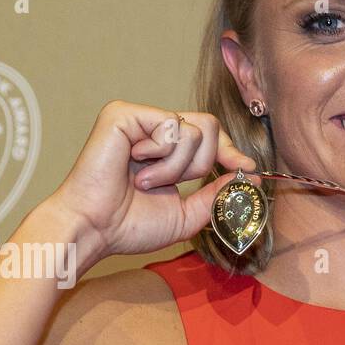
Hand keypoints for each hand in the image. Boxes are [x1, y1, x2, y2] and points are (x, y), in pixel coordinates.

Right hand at [46, 100, 259, 261]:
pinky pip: (171, 126)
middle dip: (202, 163)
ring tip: (145, 180)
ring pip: (195, 130)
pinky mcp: (123, 114)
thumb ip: (216, 193)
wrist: (93, 231)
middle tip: (172, 183)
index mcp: (166, 148)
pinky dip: (162, 156)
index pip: (210, 135)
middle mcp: (153, 128)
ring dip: (177, 166)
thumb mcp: (187, 213)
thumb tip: (251, 174)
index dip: (230, 150)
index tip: (246, 167)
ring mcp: (139, 118)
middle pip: (210, 126)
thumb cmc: (129, 226)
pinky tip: (134, 165)